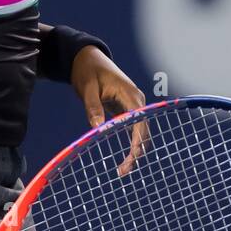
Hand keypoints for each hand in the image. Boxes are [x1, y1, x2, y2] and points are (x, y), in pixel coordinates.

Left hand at [69, 46, 149, 175]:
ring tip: (123, 169)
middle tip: (123, 171)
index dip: (138, 139)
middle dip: (137, 151)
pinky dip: (131, 143)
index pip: (140, 119)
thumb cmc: (88, 71)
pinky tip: (125, 158)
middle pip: (143, 129)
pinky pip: (133, 129)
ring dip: (135, 150)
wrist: (87, 58)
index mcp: (129, 93)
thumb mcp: (87, 88)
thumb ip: (93, 107)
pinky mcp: (127, 109)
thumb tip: (97, 128)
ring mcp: (133, 105)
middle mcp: (136, 101)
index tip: (134, 155)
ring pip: (140, 132)